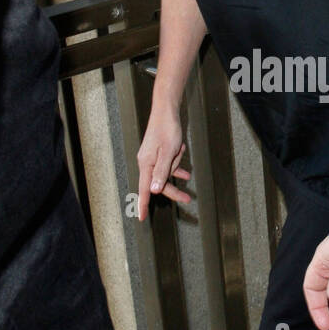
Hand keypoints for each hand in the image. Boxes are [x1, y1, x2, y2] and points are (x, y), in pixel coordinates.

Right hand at [136, 107, 191, 221]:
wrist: (166, 111)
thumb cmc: (167, 130)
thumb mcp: (168, 153)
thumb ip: (161, 172)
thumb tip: (154, 190)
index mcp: (146, 164)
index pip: (143, 189)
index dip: (143, 204)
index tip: (141, 218)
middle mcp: (146, 162)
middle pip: (158, 184)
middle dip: (173, 189)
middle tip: (187, 198)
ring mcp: (152, 158)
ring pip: (165, 172)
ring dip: (176, 163)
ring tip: (178, 148)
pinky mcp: (158, 153)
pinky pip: (167, 165)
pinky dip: (176, 165)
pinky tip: (185, 173)